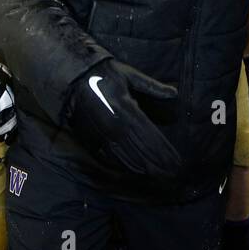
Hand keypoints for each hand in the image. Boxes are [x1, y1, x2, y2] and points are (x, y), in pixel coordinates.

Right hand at [65, 60, 182, 177]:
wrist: (72, 77)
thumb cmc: (104, 74)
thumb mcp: (130, 75)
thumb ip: (153, 86)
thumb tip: (175, 92)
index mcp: (127, 109)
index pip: (150, 135)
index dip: (164, 150)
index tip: (177, 161)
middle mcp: (116, 125)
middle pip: (141, 149)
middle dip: (158, 162)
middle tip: (172, 173)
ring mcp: (102, 133)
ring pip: (127, 155)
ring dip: (144, 166)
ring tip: (158, 175)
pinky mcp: (91, 138)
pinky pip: (109, 155)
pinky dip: (123, 164)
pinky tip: (135, 170)